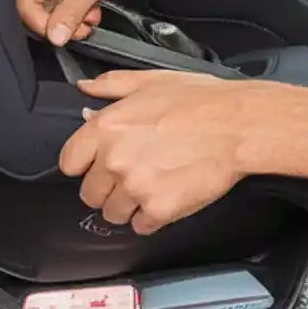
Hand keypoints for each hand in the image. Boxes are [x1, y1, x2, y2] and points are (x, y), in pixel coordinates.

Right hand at [14, 0, 143, 45]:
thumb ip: (70, 13)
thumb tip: (55, 37)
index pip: (26, 8)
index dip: (45, 26)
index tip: (65, 35)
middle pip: (36, 15)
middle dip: (63, 25)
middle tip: (85, 24)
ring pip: (49, 19)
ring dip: (73, 22)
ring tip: (91, 12)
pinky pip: (58, 15)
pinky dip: (76, 18)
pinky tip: (90, 8)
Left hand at [60, 70, 307, 234]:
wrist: (239, 125)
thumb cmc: (201, 101)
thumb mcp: (150, 81)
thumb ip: (111, 86)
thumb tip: (85, 89)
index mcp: (106, 127)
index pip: (69, 162)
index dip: (84, 165)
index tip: (97, 165)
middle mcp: (114, 160)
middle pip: (89, 194)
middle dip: (108, 188)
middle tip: (132, 176)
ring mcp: (136, 187)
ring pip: (113, 214)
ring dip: (128, 206)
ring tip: (152, 187)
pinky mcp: (159, 209)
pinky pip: (141, 226)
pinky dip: (151, 218)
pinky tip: (167, 197)